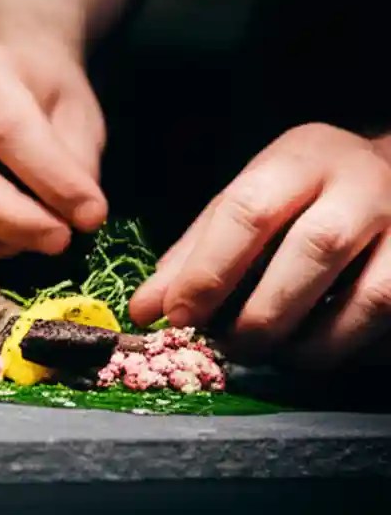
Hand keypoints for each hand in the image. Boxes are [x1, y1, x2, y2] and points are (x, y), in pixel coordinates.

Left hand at [130, 123, 390, 365]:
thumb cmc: (301, 195)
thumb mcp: (244, 203)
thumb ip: (193, 255)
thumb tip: (145, 310)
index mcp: (301, 159)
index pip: (248, 211)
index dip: (209, 271)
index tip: (180, 316)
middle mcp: (363, 183)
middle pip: (316, 250)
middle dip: (264, 313)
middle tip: (231, 347)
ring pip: (372, 295)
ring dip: (316, 342)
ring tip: (276, 356)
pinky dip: (358, 349)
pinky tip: (323, 353)